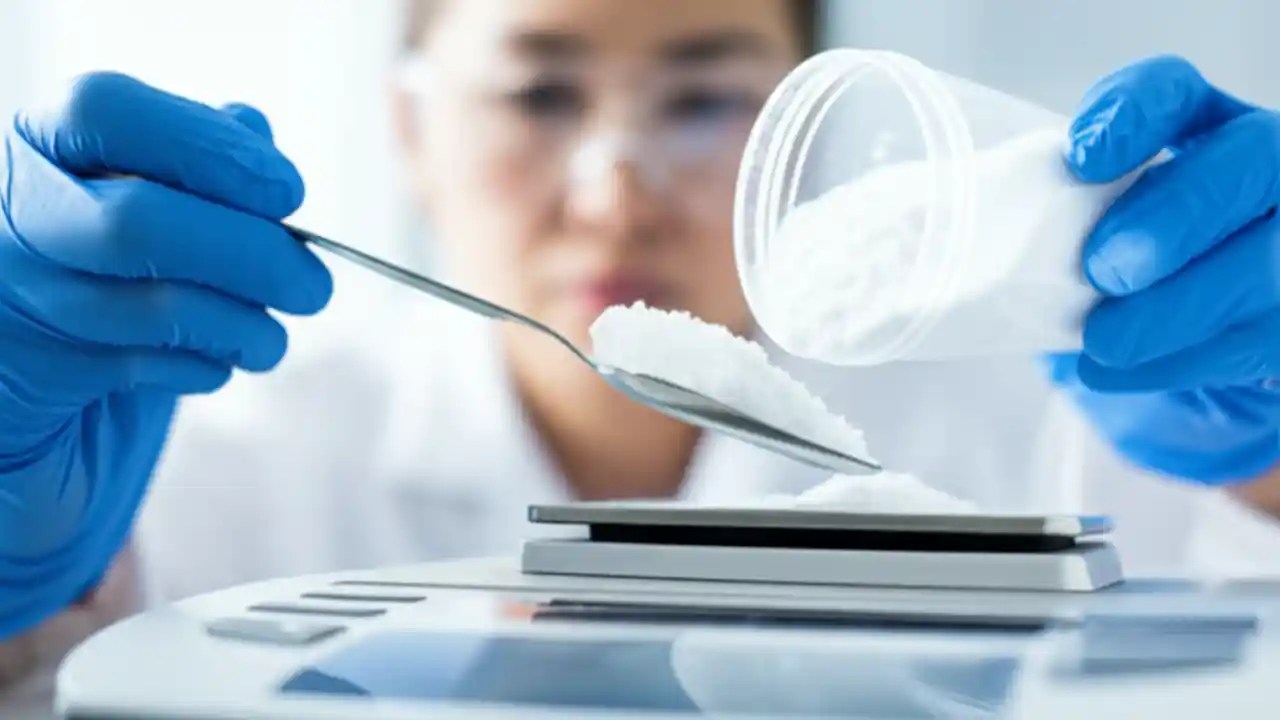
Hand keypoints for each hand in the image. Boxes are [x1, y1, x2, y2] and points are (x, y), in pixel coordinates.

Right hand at [0, 72, 330, 636]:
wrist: (14, 368)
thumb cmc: (100, 269)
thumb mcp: (141, 196)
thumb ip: (198, 159)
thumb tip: (262, 141)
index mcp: (42, 141)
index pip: (117, 111)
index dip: (215, 151)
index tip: (288, 190)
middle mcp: (14, 209)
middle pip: (148, 217)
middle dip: (255, 252)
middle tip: (314, 276)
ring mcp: (18, 293)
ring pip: (150, 301)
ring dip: (244, 319)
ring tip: (279, 327)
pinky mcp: (42, 369)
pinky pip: (144, 364)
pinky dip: (203, 362)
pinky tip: (214, 359)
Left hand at [1051, 55, 1279, 484]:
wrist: (1176, 341)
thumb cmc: (1109, 273)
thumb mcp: (1079, 234)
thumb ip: (1055, 219)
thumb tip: (981, 247)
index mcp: (1195, 130)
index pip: (1173, 93)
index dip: (1134, 113)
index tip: (1081, 156)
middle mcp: (1257, 170)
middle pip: (1248, 162)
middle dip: (1177, 215)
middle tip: (1105, 268)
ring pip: (1265, 259)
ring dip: (1179, 305)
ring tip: (1105, 339)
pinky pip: (1257, 337)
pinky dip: (1183, 359)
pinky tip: (1121, 371)